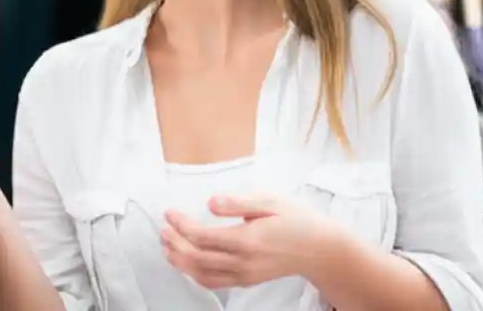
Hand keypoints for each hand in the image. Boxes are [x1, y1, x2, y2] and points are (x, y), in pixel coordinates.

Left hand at [161, 194, 337, 289]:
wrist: (319, 249)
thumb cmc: (296, 220)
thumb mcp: (269, 201)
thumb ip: (238, 202)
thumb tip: (210, 203)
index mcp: (246, 240)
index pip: (202, 237)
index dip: (181, 226)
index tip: (170, 213)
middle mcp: (243, 262)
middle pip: (197, 258)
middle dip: (174, 244)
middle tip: (163, 229)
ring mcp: (244, 275)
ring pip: (202, 275)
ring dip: (180, 262)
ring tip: (167, 246)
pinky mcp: (247, 280)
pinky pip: (214, 283)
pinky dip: (195, 275)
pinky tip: (187, 263)